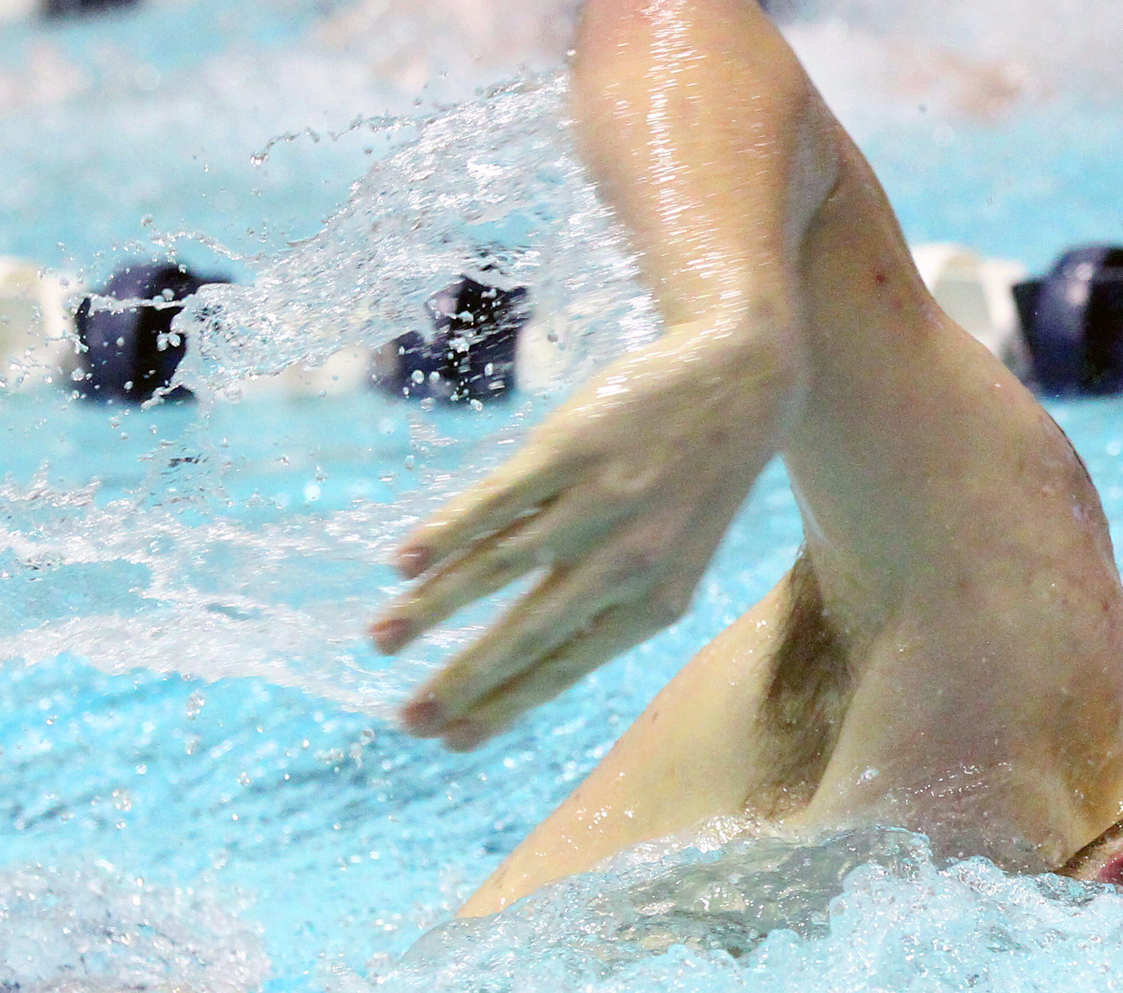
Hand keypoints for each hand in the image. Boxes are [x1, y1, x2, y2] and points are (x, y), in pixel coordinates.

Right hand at [371, 315, 801, 748]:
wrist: (741, 383)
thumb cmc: (695, 482)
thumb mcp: (675, 556)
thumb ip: (611, 600)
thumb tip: (526, 653)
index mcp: (657, 603)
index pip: (565, 668)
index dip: (503, 706)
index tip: (451, 739)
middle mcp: (630, 561)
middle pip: (527, 633)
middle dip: (462, 683)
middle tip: (406, 721)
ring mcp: (600, 502)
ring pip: (498, 569)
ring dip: (431, 611)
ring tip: (381, 639)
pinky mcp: (572, 447)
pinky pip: (497, 502)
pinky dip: (445, 534)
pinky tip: (403, 563)